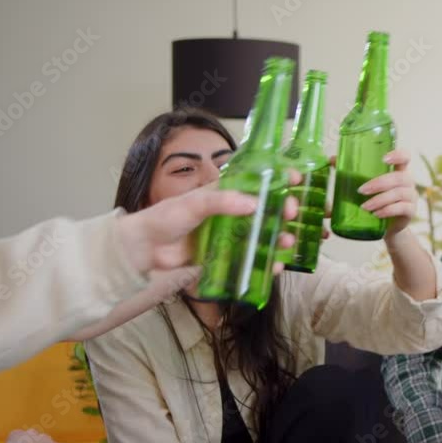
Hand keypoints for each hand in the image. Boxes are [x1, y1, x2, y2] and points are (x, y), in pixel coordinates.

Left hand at [117, 175, 300, 274]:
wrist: (145, 250)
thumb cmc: (165, 218)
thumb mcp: (193, 203)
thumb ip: (221, 201)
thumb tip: (253, 204)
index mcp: (224, 194)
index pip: (256, 183)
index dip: (277, 179)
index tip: (296, 177)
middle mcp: (230, 214)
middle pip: (265, 211)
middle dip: (283, 210)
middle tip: (292, 212)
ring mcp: (230, 237)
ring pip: (262, 236)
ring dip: (279, 238)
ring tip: (288, 241)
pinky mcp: (226, 259)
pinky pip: (251, 260)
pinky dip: (266, 263)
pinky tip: (276, 265)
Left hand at [357, 149, 418, 237]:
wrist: (386, 226)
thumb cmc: (376, 200)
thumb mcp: (366, 185)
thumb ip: (352, 172)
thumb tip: (332, 159)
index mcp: (398, 171)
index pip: (405, 157)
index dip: (398, 155)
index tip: (384, 158)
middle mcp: (407, 181)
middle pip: (398, 177)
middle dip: (378, 184)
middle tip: (361, 191)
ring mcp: (411, 196)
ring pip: (398, 194)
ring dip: (379, 200)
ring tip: (364, 207)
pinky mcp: (410, 211)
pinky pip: (401, 208)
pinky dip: (387, 211)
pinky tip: (376, 214)